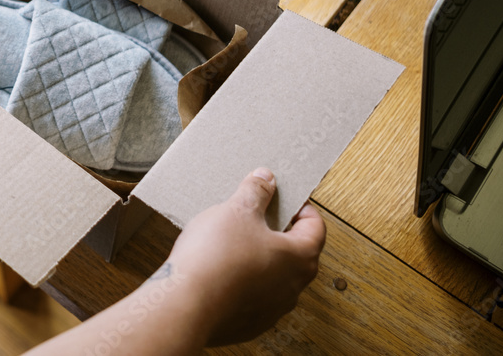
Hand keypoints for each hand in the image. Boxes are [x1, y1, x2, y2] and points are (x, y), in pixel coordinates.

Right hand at [168, 168, 325, 345]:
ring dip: (259, 259)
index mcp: (299, 258)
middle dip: (278, 233)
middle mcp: (292, 288)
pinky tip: (219, 269)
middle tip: (256, 217)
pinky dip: (241, 281)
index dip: (303, 209)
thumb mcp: (237, 211)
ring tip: (232, 243)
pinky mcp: (248, 323)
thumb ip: (256, 192)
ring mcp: (271, 310)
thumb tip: (266, 179)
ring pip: (273, 277)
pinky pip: (251, 296)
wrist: (186, 305)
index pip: (316, 228)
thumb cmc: (216, 258)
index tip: (285, 200)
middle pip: (296, 254)